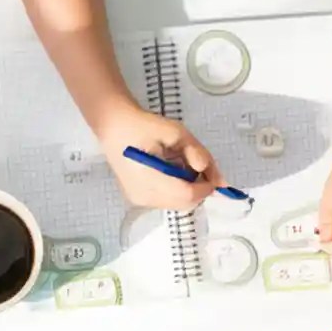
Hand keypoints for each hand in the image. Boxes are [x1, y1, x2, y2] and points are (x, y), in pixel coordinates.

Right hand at [96, 103, 222, 210]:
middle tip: (199, 166)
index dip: (206, 187)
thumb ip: (196, 152)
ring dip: (189, 189)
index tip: (214, 174)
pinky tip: (170, 172)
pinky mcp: (138, 200)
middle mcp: (143, 196)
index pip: (187, 194)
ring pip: (178, 204)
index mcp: (149, 178)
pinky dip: (177, 190)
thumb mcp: (175, 132)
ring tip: (181, 165)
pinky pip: (167, 201)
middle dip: (199, 189)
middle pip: (184, 203)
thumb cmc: (144, 126)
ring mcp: (140, 201)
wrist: (114, 127)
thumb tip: (218, 178)